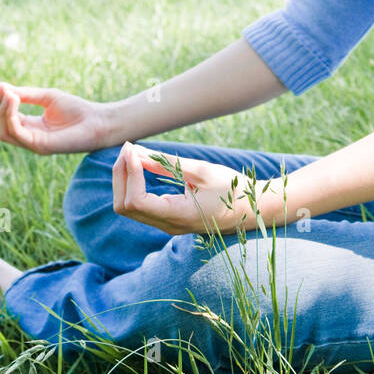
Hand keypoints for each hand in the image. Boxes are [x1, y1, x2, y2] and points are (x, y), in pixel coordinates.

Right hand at [0, 81, 109, 154]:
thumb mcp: (47, 97)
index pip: (4, 117)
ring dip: (1, 111)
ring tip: (8, 93)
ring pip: (3, 131)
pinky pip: (16, 133)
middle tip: (1, 88)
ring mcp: (33, 144)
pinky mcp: (39, 146)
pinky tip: (14, 100)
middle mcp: (29, 137)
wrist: (98, 121)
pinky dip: (10, 117)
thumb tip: (0, 87)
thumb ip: (25, 94)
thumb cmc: (77, 109)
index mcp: (30, 126)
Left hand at [111, 141, 279, 236]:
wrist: (252, 210)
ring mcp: (166, 225)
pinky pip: (138, 205)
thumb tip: (137, 153)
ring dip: (123, 179)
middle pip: (124, 206)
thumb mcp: (202, 171)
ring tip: (132, 154)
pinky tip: (140, 165)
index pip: (136, 201)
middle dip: (120, 175)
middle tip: (128, 147)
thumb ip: (167, 163)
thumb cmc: (233, 188)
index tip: (133, 149)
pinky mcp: (166, 219)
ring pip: (127, 208)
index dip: (130, 174)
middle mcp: (168, 226)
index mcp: (179, 216)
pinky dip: (132, 184)